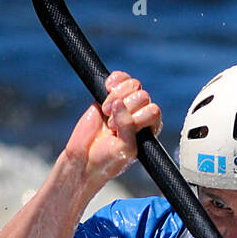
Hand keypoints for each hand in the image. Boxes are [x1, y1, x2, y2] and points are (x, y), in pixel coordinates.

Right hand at [64, 71, 161, 187]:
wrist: (83, 158)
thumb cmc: (107, 160)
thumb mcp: (123, 149)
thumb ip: (127, 127)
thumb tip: (120, 103)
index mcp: (150, 128)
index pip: (153, 111)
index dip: (135, 117)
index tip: (117, 130)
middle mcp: (141, 114)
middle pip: (143, 96)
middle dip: (124, 108)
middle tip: (111, 125)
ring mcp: (127, 103)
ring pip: (133, 85)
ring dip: (117, 95)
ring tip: (106, 111)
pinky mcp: (111, 95)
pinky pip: (121, 78)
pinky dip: (115, 80)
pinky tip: (107, 87)